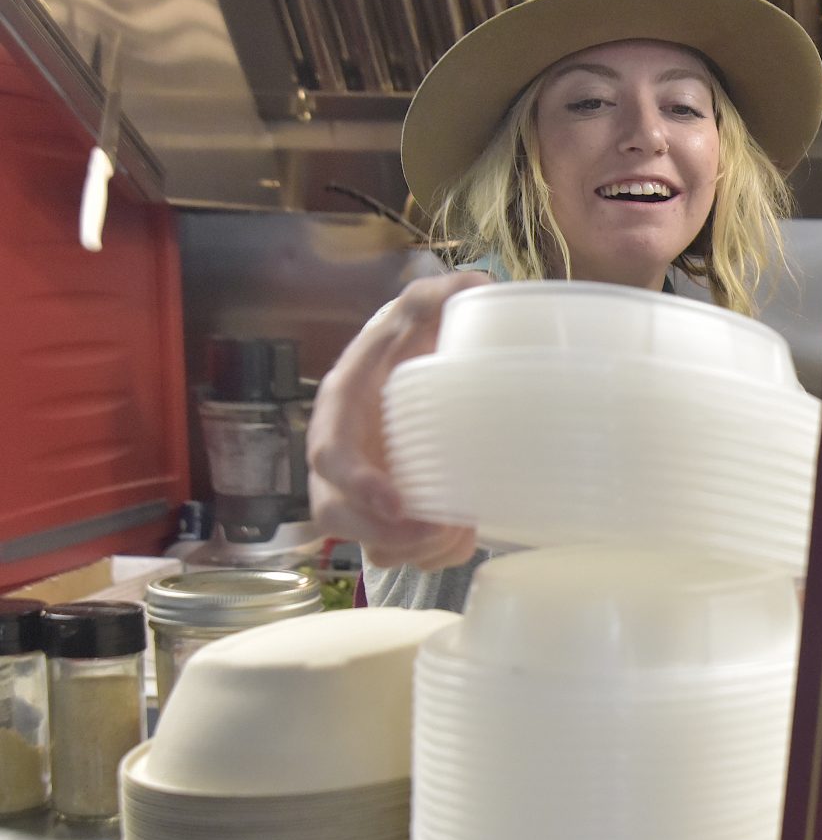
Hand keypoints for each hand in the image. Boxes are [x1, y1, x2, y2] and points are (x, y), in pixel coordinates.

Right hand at [308, 271, 490, 569]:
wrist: (418, 362)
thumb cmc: (412, 337)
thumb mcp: (421, 308)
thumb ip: (437, 295)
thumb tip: (472, 285)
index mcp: (340, 409)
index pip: (330, 456)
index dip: (356, 485)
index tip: (395, 503)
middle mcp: (341, 459)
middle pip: (338, 518)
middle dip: (387, 536)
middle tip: (440, 532)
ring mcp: (363, 492)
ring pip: (372, 545)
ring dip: (417, 551)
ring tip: (463, 532)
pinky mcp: (392, 513)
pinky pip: (403, 551)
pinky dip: (435, 554)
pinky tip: (468, 533)